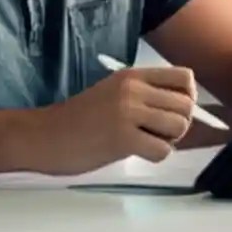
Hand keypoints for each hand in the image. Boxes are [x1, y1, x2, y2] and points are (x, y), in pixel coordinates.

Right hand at [40, 66, 196, 174]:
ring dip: (168, 140)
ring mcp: (128, 112)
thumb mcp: (113, 92)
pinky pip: (163, 150)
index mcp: (133, 76)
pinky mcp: (123, 138)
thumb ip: (145, 94)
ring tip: (146, 141)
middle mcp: (134, 89)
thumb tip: (182, 109)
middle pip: (186, 105)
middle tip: (157, 132)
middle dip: (179, 123)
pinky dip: (155, 155)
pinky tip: (137, 152)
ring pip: (179, 126)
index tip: (170, 111)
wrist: (45, 136)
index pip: (184, 78)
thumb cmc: (79, 118)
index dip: (186, 98)